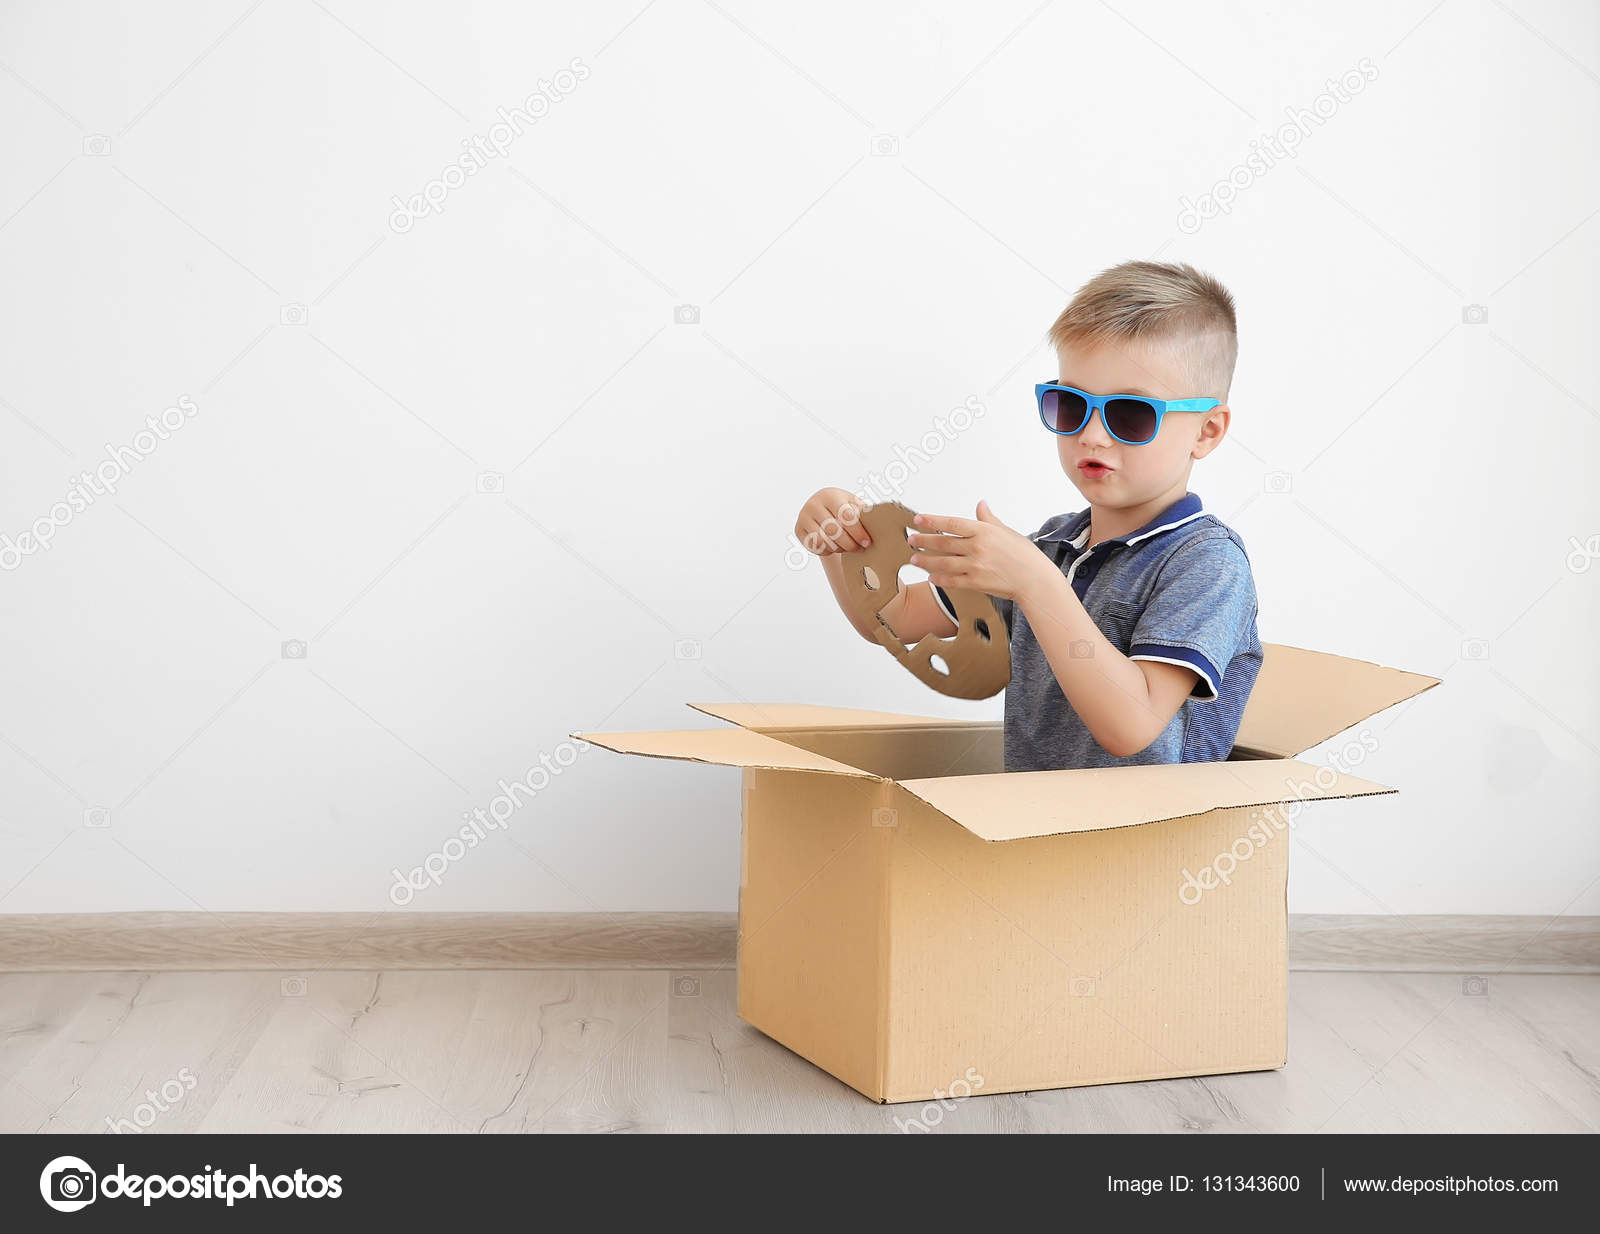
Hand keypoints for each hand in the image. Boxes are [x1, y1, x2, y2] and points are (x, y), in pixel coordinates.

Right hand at [795, 487, 871, 554]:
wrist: (822, 507)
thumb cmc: (843, 507)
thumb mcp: (854, 505)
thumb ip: (864, 512)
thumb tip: (879, 521)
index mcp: (830, 495)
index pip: (846, 516)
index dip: (858, 532)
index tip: (867, 542)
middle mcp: (814, 505)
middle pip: (834, 531)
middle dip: (850, 544)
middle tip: (859, 549)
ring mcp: (803, 517)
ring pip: (824, 541)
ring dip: (839, 549)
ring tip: (848, 548)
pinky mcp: (798, 530)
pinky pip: (815, 547)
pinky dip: (828, 551)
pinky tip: (835, 547)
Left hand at [909, 501, 1052, 602]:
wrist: (1035, 580)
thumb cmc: (1024, 555)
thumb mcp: (1006, 532)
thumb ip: (989, 519)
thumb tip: (981, 504)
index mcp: (984, 531)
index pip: (952, 523)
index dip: (932, 521)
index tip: (917, 519)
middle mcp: (978, 547)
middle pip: (943, 543)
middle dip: (923, 541)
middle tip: (911, 539)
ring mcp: (976, 566)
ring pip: (943, 562)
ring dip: (925, 561)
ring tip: (913, 559)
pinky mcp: (977, 583)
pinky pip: (952, 580)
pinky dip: (939, 579)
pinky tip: (931, 576)